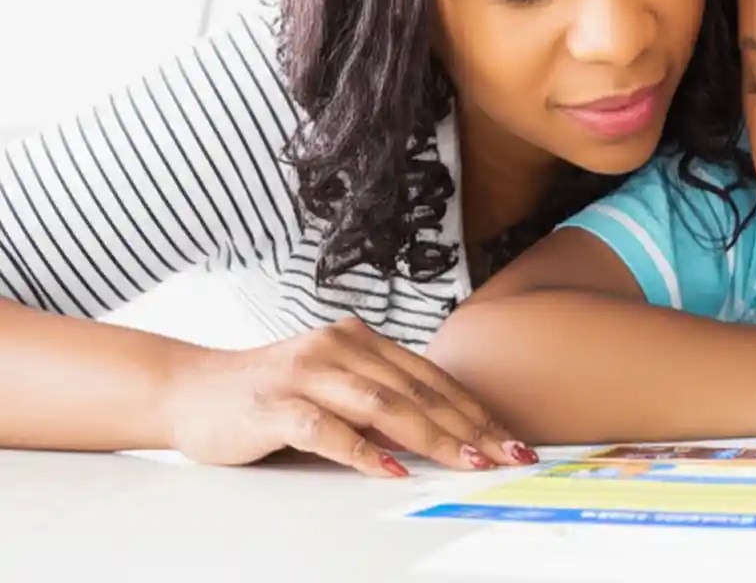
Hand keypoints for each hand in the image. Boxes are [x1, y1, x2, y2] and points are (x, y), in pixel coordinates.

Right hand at [160, 317, 536, 476]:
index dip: (475, 410)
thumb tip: (448, 432)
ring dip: (432, 437)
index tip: (511, 438)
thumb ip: (381, 398)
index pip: (432, 378)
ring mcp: (306, 374)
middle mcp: (339, 347)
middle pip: (417, 392)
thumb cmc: (271, 394)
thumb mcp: (335, 386)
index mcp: (360, 340)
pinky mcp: (274, 406)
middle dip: (469, 427)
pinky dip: (363, 451)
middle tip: (507, 455)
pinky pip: (327, 430)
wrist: (190, 390)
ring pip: (383, 406)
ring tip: (468, 461)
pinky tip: (393, 470)